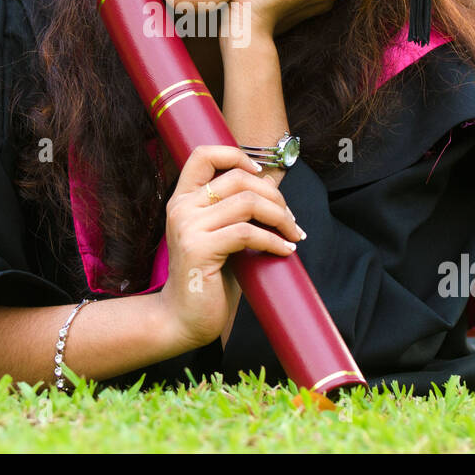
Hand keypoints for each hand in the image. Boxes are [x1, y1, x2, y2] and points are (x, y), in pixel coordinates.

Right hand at [157, 145, 304, 350]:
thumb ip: (235, 210)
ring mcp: (187, 228)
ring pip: (247, 203)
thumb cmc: (208, 278)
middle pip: (238, 179)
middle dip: (274, 196)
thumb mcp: (220, 235)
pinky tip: (285, 251)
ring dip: (280, 217)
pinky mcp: (198, 249)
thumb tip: (269, 183)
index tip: (260, 174)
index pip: (203, 155)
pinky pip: (247, 233)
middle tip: (291, 219)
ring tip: (293, 235)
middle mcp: (180, 208)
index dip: (235, 155)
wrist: (183, 319)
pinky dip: (273, 240)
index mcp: (182, 199)